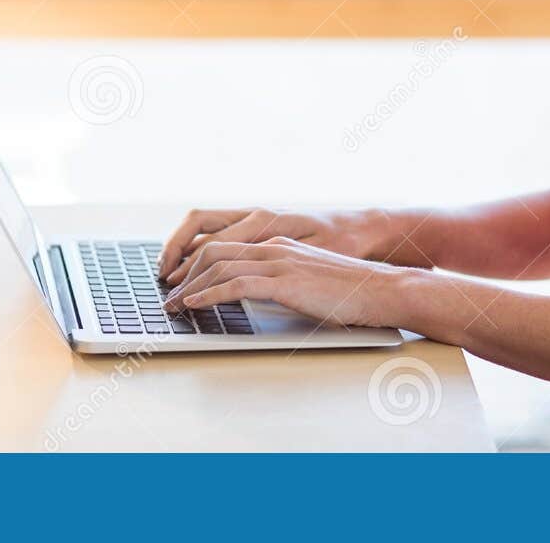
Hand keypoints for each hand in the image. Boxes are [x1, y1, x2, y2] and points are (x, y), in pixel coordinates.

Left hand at [157, 207, 388, 283]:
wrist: (381, 289)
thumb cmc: (349, 292)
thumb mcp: (306, 280)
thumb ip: (278, 281)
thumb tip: (251, 297)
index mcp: (277, 244)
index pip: (224, 244)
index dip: (195, 263)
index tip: (179, 282)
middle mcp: (274, 246)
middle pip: (213, 250)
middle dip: (184, 272)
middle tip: (168, 294)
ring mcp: (279, 261)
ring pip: (219, 265)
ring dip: (190, 286)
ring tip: (174, 305)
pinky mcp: (285, 282)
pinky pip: (236, 284)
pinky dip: (210, 294)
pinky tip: (195, 305)